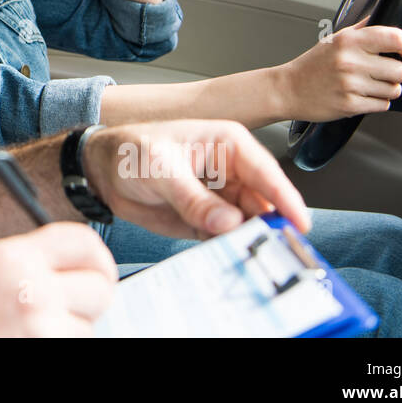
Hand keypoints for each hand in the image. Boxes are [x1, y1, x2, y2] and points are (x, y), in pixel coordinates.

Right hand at [0, 222, 116, 336]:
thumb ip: (31, 262)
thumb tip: (76, 263)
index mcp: (11, 258)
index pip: (83, 242)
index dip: (98, 258)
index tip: (99, 270)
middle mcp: (30, 287)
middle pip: (101, 287)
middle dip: (90, 301)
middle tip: (70, 308)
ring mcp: (41, 324)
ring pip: (89, 325)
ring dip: (71, 330)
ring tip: (36, 331)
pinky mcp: (49, 348)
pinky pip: (76, 344)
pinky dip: (60, 344)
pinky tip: (31, 341)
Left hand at [82, 119, 311, 240]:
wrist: (101, 170)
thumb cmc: (130, 151)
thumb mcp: (160, 169)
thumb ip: (193, 198)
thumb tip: (228, 222)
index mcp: (227, 144)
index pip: (266, 172)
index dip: (286, 199)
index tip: (299, 223)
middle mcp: (231, 172)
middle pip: (264, 203)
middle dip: (270, 228)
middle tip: (272, 252)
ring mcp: (222, 198)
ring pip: (249, 224)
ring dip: (250, 242)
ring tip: (247, 258)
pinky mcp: (209, 220)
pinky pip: (227, 238)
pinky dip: (229, 249)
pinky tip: (225, 257)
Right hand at [274, 19, 401, 121]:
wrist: (289, 89)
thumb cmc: (313, 65)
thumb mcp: (334, 39)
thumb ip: (362, 29)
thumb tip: (386, 14)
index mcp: (349, 41)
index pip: (395, 39)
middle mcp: (350, 62)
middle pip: (401, 70)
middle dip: (394, 73)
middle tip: (379, 72)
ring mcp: (350, 85)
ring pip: (394, 90)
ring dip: (386, 89)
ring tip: (367, 84)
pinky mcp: (350, 105)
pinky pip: (383, 105)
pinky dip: (376, 102)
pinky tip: (360, 95)